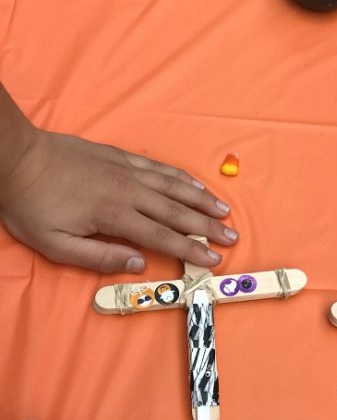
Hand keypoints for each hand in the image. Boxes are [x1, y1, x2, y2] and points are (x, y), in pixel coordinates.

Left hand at [0, 127, 238, 272]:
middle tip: (232, 236)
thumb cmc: (31, 205)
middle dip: (207, 226)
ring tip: (224, 210)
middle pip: (177, 211)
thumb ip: (99, 257)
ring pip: (174, 186)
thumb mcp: (54, 244)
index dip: (191, 250)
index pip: (162, 237)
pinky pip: (158, 167)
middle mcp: (128, 190)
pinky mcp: (120, 156)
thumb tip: (138, 263)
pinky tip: (194, 184)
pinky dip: (180, 177)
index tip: (213, 259)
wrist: (16, 157)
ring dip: (201, 200)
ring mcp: (126, 170)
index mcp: (114, 215)